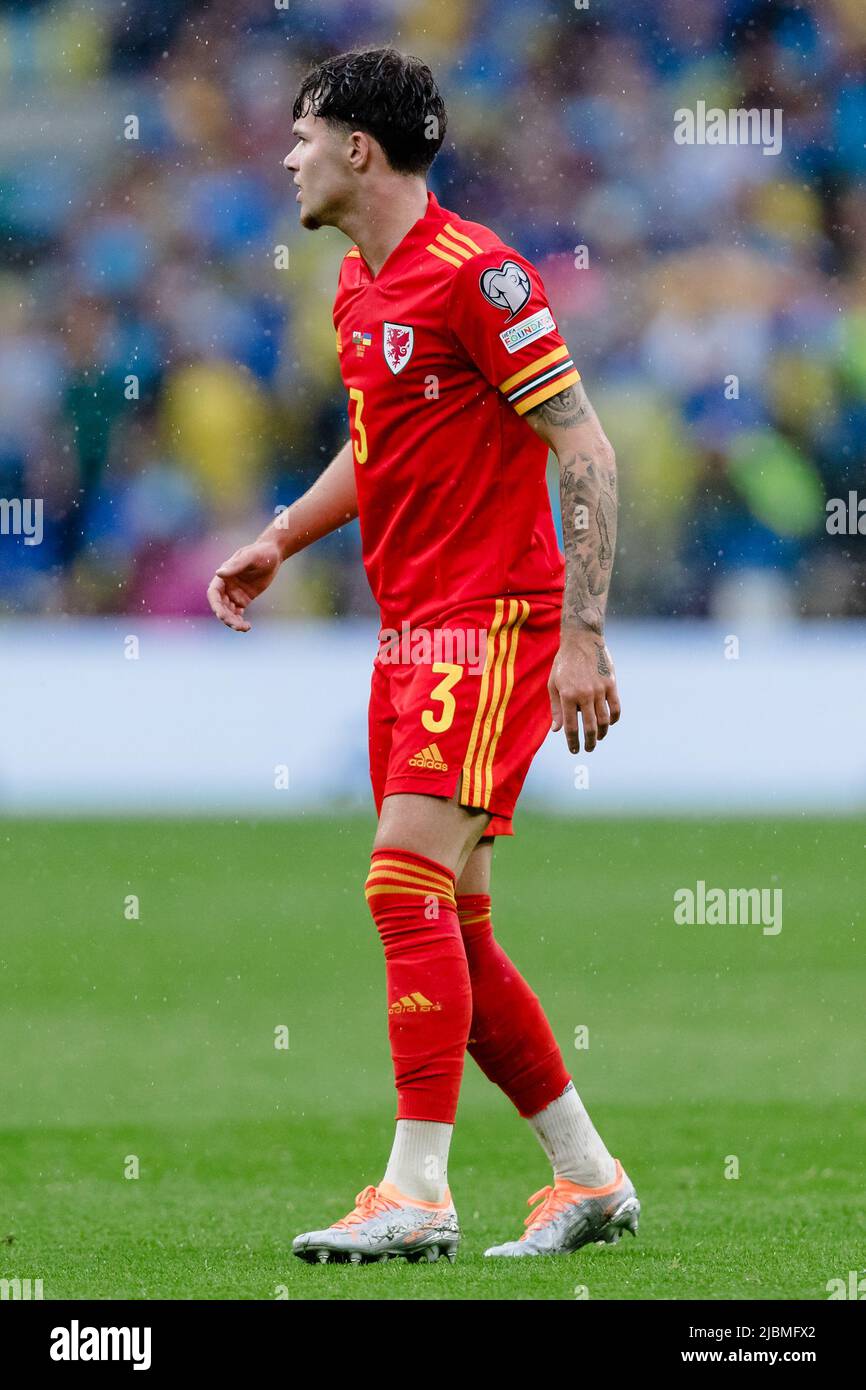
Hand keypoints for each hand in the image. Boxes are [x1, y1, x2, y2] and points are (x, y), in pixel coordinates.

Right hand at [206, 540, 281, 631]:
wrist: (273, 555)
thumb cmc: (261, 552)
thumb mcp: (250, 557)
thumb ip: (236, 565)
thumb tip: (218, 573)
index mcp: (224, 576)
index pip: (213, 593)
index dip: (215, 605)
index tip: (221, 615)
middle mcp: (226, 586)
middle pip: (220, 606)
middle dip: (226, 617)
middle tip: (237, 626)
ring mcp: (234, 594)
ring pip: (228, 612)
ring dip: (233, 622)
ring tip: (245, 628)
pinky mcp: (243, 600)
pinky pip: (237, 613)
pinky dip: (240, 621)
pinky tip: (247, 626)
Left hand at [548, 628, 620, 751]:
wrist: (581, 640)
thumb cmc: (564, 663)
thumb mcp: (553, 684)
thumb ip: (555, 708)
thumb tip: (557, 730)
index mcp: (567, 695)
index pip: (571, 727)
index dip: (572, 742)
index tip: (574, 750)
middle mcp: (584, 694)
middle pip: (590, 727)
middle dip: (589, 742)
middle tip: (588, 749)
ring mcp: (599, 689)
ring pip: (604, 720)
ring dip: (602, 733)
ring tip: (598, 738)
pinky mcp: (611, 684)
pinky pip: (616, 707)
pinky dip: (614, 719)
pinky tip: (609, 724)